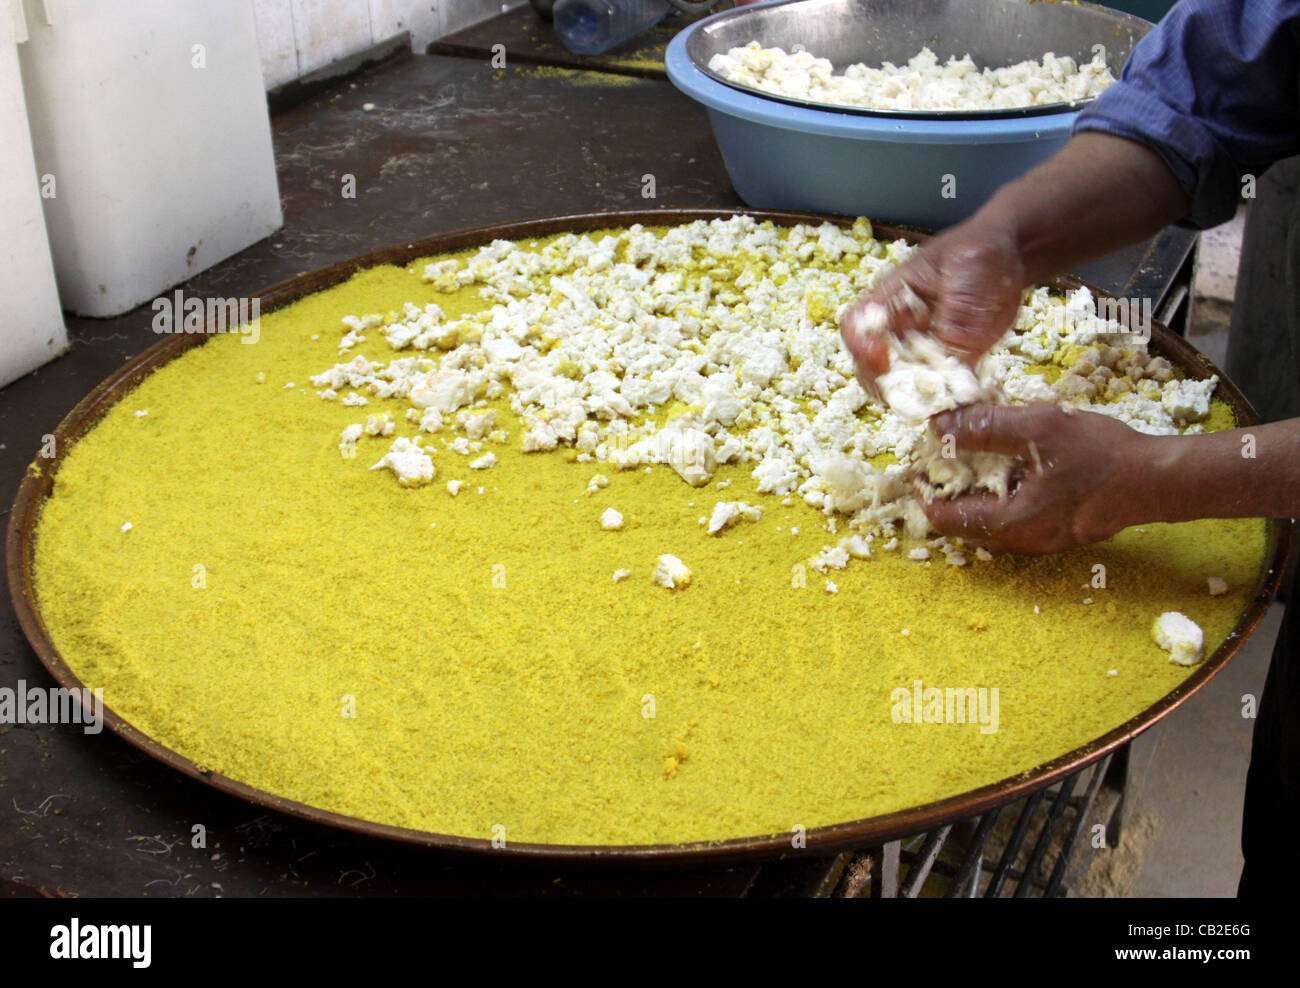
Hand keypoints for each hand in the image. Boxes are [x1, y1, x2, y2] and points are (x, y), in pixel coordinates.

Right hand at [840, 221, 1026, 396]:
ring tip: (937, 402)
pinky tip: (960, 400)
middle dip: (885, 384)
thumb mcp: (968, 269)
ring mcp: (922, 349)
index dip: (860, 345)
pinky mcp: (948, 363)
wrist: (1008, 257)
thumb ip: (957, 308)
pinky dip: (944, 400)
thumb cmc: (978, 252)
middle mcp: (899, 328)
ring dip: (913, 398)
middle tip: (910, 395)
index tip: (880, 359)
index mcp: (891, 298)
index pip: (857, 325)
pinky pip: (937, 389)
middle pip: (871, 365)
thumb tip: (952, 349)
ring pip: (900, 384)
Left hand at [920, 404, 1151, 554]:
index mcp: (1010, 524)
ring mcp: (1043, 541)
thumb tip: (940, 424)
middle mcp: (1023, 542)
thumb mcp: (1039, 429)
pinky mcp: (1060, 533)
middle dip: (945, 495)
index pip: (945, 519)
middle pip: (964, 527)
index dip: (923, 492)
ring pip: (990, 526)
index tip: (916, 466)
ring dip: (973, 498)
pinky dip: (1000, 500)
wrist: (1160, 479)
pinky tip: (1008, 471)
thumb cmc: (1104, 455)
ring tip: (967, 463)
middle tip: (938, 462)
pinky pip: (1015, 522)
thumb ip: (985, 428)